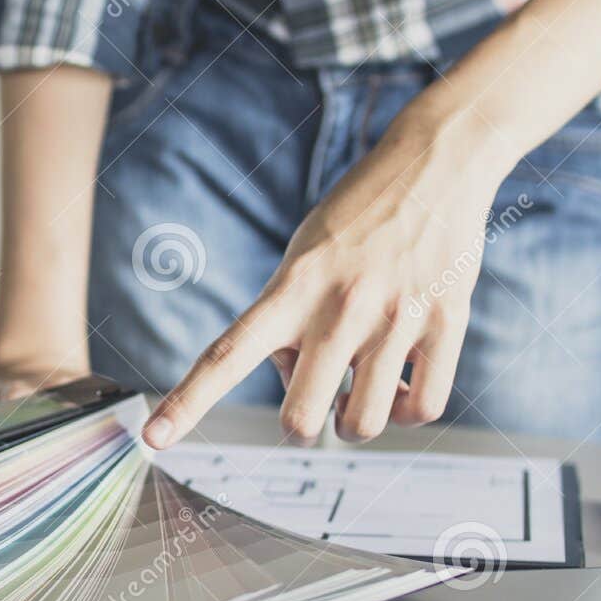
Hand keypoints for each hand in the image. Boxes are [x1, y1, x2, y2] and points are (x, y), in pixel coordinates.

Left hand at [142, 108, 513, 447]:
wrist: (436, 163)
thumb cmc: (358, 216)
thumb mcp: (304, 256)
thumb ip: (288, 324)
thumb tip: (299, 387)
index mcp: (292, 288)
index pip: (228, 354)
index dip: (189, 401)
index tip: (154, 438)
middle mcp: (341, 306)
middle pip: (300, 419)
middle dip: (302, 426)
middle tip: (316, 398)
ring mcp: (397, 317)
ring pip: (363, 424)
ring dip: (354, 422)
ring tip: (360, 388)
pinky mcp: (447, 323)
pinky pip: (423, 409)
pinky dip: (407, 411)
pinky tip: (402, 385)